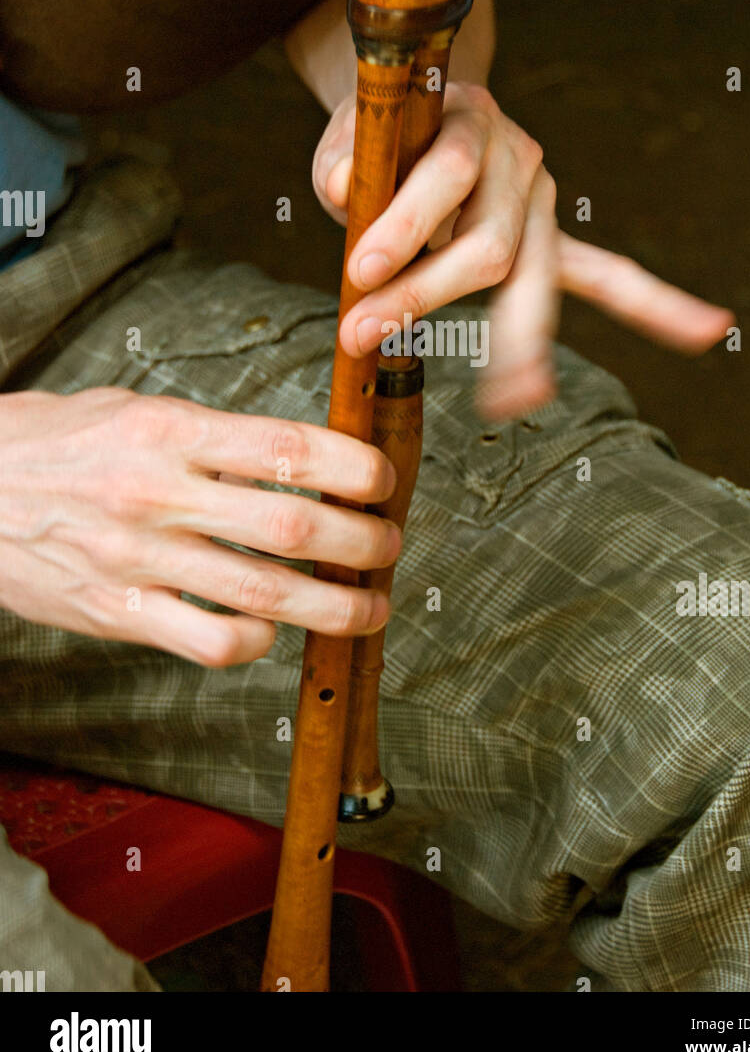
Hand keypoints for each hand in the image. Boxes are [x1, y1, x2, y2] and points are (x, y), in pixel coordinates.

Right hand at [0, 388, 401, 665]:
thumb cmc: (59, 443)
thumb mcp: (136, 410)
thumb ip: (215, 434)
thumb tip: (305, 455)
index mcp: (169, 431)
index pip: (286, 446)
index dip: (353, 467)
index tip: (382, 480)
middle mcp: (157, 493)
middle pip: (291, 525)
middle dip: (362, 541)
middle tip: (388, 545)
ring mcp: (137, 558)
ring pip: (264, 594)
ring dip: (336, 605)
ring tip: (370, 606)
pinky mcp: (116, 612)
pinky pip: (211, 641)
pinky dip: (259, 641)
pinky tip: (273, 631)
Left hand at [312, 82, 733, 418]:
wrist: (423, 107)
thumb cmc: (380, 137)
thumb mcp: (348, 140)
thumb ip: (342, 168)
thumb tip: (345, 194)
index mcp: (470, 121)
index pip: (448, 177)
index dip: (405, 226)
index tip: (359, 275)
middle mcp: (521, 159)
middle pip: (492, 242)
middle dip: (429, 294)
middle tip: (366, 334)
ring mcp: (544, 204)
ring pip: (536, 278)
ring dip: (519, 344)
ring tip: (515, 398)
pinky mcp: (552, 240)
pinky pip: (610, 275)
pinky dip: (658, 306)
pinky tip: (710, 329)